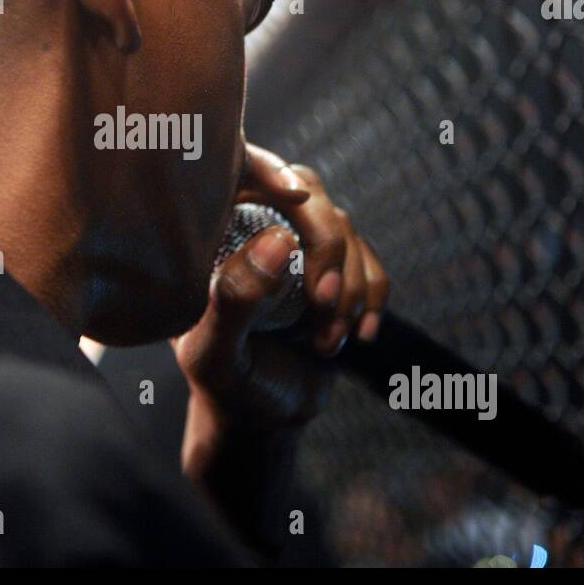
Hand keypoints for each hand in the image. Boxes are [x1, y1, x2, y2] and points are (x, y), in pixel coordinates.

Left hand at [172, 143, 389, 434]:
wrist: (264, 416)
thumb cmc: (223, 383)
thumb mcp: (214, 354)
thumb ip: (234, 301)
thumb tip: (278, 237)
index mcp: (210, 233)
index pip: (236, 169)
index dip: (269, 168)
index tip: (298, 197)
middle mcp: (254, 224)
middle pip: (306, 191)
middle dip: (325, 245)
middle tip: (322, 301)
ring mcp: (299, 242)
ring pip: (343, 227)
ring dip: (348, 286)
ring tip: (325, 342)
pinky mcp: (335, 266)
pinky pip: (369, 258)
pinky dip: (372, 296)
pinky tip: (357, 337)